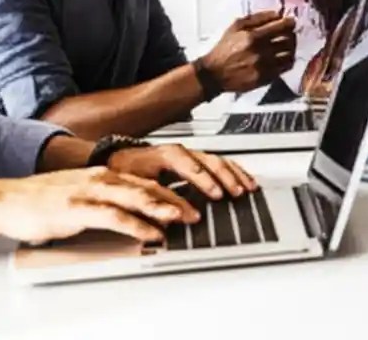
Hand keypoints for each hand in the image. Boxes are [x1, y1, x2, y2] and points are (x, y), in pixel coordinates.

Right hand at [0, 168, 199, 244]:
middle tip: (198, 211)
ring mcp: (91, 193)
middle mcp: (103, 179)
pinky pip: (115, 217)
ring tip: (183, 218)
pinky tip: (151, 234)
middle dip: (178, 199)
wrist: (8, 199)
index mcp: (106, 174)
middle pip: (150, 187)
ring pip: (137, 197)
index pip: (149, 181)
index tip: (194, 200)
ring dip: (163, 209)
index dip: (174, 190)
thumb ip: (108, 197)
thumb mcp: (82, 192)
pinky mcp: (78, 209)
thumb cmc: (43, 200)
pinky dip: (137, 225)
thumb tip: (134, 209)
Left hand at [108, 144, 256, 200]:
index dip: (203, 180)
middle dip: (224, 177)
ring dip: (234, 174)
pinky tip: (245, 180)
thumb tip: (168, 215)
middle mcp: (181, 152)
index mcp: (164, 155)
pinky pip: (221, 162)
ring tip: (246, 188)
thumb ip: (150, 200)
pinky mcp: (197, 160)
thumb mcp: (132, 187)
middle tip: (235, 193)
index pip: (188, 164)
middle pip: (208, 160)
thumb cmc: (125, 174)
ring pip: (218, 159)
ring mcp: (191, 155)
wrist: (121, 160)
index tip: (215, 193)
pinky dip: (235, 171)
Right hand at [200, 11, 296, 92]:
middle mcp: (260, 51)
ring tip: (286, 46)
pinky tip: (282, 57)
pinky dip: (286, 61)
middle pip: (289, 40)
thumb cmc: (225, 48)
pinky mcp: (265, 78)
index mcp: (253, 36)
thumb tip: (277, 14)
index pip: (282, 27)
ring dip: (291, 48)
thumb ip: (258, 18)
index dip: (290, 23)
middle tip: (289, 33)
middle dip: (291, 35)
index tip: (291, 22)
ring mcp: (264, 66)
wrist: (214, 73)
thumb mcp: (236, 27)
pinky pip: (285, 68)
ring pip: (290, 55)